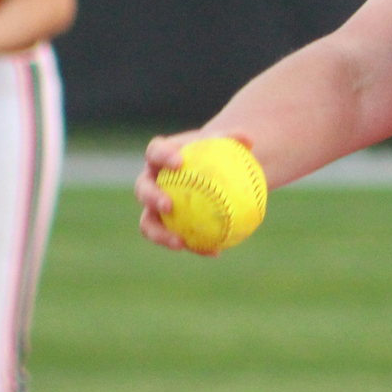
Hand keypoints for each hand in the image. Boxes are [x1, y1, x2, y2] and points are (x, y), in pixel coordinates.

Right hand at [135, 127, 252, 252]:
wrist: (208, 172)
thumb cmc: (214, 154)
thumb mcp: (225, 143)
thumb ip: (234, 139)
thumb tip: (249, 139)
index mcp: (159, 157)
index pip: (155, 152)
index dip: (163, 157)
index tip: (178, 163)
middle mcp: (150, 181)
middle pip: (142, 189)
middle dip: (151, 197)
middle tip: (168, 205)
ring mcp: (154, 206)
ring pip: (148, 223)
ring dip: (161, 234)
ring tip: (180, 243)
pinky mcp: (164, 226)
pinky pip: (176, 238)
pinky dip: (194, 247)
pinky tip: (215, 252)